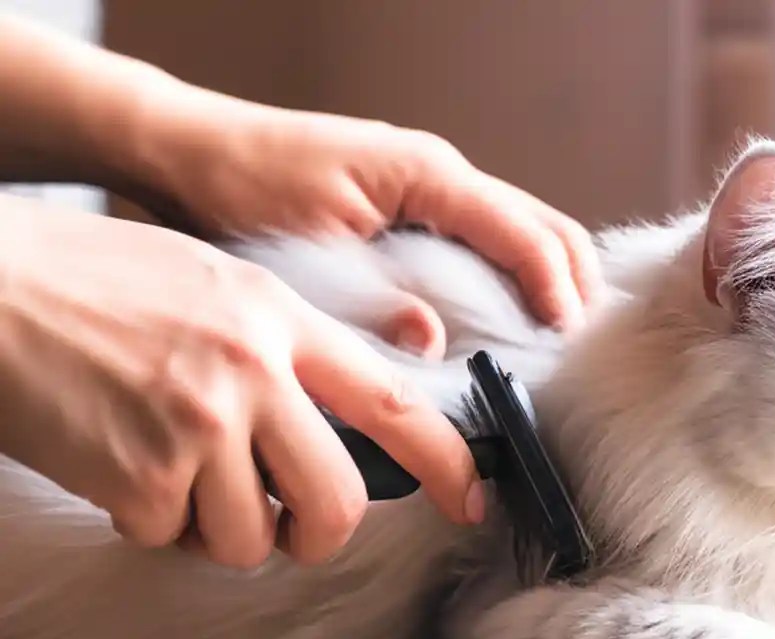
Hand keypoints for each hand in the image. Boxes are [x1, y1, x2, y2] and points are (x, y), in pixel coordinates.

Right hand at [0, 194, 484, 567]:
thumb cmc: (96, 281)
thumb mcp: (215, 282)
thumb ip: (286, 341)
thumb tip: (345, 411)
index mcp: (279, 319)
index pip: (393, 399)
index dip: (444, 457)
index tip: (470, 496)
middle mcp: (252, 373)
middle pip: (336, 498)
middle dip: (315, 532)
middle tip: (286, 528)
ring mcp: (197, 425)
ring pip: (248, 536)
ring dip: (215, 529)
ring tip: (175, 480)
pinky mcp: (138, 474)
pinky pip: (169, 536)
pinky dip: (148, 520)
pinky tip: (119, 468)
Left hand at [140, 104, 601, 350]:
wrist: (192, 152)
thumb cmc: (243, 185)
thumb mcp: (311, 252)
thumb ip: (378, 300)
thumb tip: (433, 344)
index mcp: (428, 174)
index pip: (523, 233)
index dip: (555, 290)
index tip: (566, 340)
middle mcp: (442, 173)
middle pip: (544, 226)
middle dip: (575, 284)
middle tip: (581, 349)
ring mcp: (432, 186)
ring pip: (524, 231)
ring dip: (550, 280)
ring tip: (558, 341)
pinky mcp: (415, 205)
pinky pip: (488, 239)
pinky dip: (515, 276)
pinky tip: (509, 319)